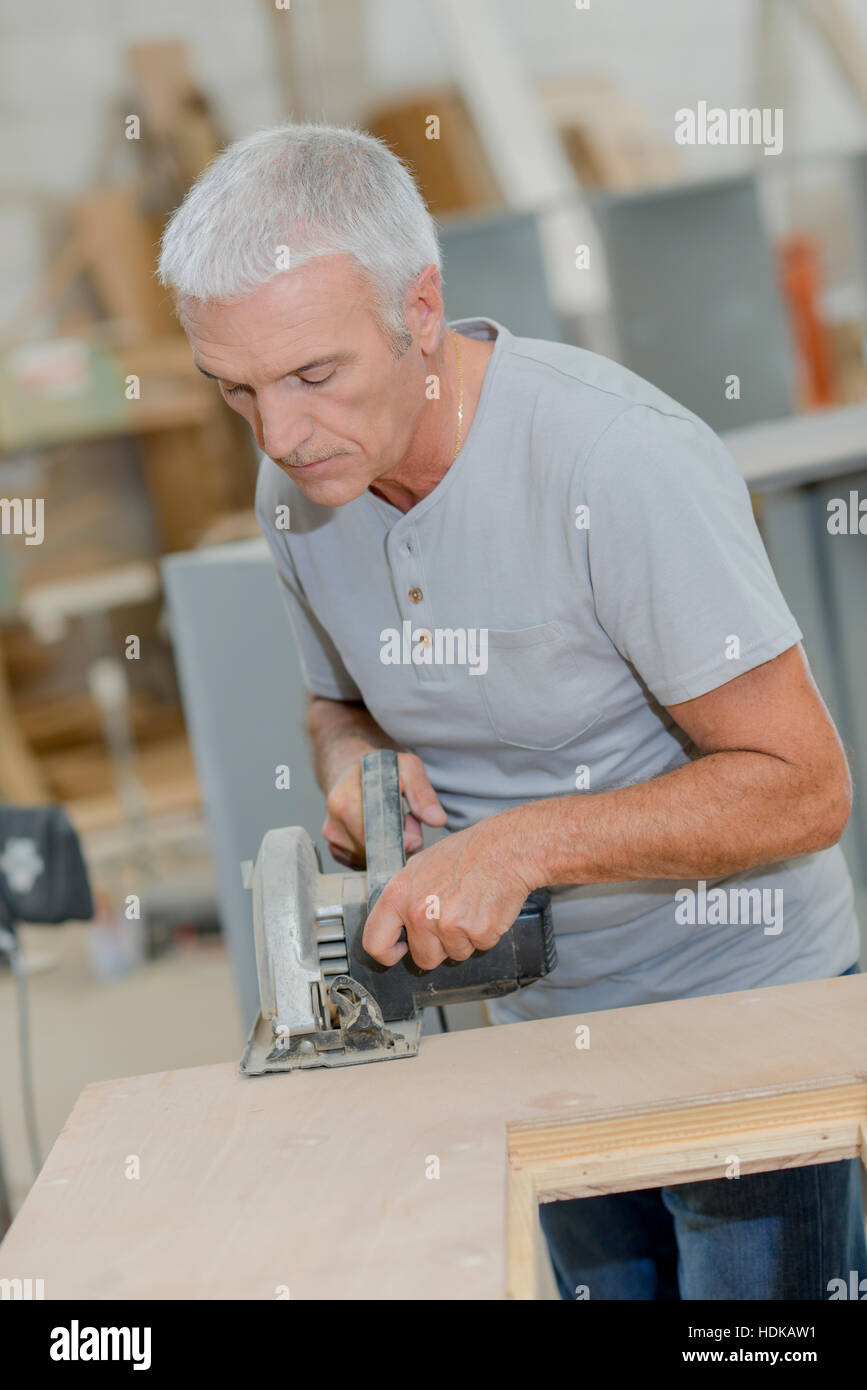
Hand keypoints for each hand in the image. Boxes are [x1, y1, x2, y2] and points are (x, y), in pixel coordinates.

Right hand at [323, 751, 446, 868]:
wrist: (353, 773)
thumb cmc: (381, 769)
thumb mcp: (407, 767)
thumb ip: (422, 792)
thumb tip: (437, 820)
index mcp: (343, 800)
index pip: (373, 836)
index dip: (400, 842)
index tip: (416, 837)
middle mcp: (333, 823)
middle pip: (374, 854)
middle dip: (400, 846)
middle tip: (411, 823)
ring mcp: (333, 840)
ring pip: (372, 862)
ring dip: (391, 849)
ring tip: (397, 825)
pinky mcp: (337, 851)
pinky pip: (366, 864)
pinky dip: (380, 855)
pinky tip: (384, 834)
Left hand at [362, 816, 536, 968]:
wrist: (503, 848)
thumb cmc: (465, 853)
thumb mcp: (419, 867)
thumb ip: (403, 898)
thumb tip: (395, 923)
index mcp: (399, 895)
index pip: (375, 943)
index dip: (387, 953)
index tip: (399, 950)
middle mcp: (419, 913)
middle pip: (423, 958)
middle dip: (437, 947)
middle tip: (450, 920)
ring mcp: (449, 925)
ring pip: (454, 954)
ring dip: (463, 939)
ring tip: (469, 908)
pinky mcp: (477, 932)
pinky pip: (479, 948)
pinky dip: (484, 934)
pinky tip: (484, 909)